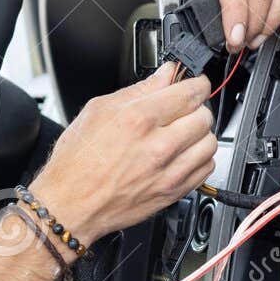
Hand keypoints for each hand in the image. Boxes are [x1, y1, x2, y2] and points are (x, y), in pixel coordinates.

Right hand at [33, 65, 215, 241]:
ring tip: (185, 132)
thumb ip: (138, 90)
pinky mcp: (173, 192)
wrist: (70, 205)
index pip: (189, 92)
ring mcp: (168, 172)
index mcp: (138, 119)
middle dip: (198, 108)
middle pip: (204, 116)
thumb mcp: (98, 111)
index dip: (197, 83)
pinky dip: (200, 158)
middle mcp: (157, 146)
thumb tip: (165, 75)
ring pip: (209, 143)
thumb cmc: (76, 162)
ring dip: (201, 133)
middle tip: (185, 109)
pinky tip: (183, 154)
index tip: (196, 83)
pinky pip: (205, 169)